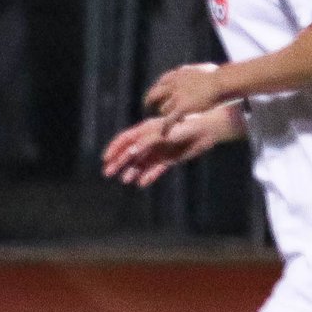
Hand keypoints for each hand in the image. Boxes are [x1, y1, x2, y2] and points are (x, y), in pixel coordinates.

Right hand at [101, 111, 225, 187]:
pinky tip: (141, 183)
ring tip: (125, 180)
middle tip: (107, 173)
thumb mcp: (163, 133)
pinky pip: (155, 169)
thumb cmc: (184, 128)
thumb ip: (146, 141)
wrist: (205, 131)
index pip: (125, 139)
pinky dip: (148, 176)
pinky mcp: (169, 159)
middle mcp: (150, 141)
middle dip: (118, 163)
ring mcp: (159, 150)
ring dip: (131, 171)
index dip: (114, 148)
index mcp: (146, 130)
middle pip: (130, 153)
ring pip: (141, 163)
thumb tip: (130, 152)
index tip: (105, 159)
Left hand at [145, 62, 227, 121]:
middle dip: (149, 102)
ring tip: (173, 121)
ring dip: (166, 116)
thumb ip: (196, 71)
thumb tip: (200, 70)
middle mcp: (173, 84)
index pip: (162, 82)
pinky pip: (169, 120)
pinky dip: (165, 127)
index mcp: (178, 74)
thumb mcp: (203, 69)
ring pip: (163, 109)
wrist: (221, 82)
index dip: (159, 90)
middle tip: (148, 109)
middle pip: (154, 94)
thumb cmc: (219, 76)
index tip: (158, 96)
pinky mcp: (181, 108)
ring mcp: (176, 96)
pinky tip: (164, 134)